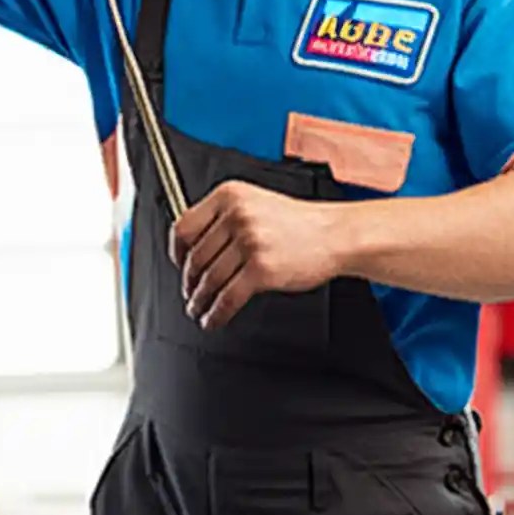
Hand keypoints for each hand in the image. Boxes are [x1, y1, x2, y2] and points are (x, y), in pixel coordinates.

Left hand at [170, 181, 341, 329]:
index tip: (179, 265)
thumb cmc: (299, 223)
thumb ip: (224, 219)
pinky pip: (228, 298)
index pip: (184, 227)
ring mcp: (250, 242)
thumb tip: (191, 251)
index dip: (176, 253)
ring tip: (199, 309)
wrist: (337, 234)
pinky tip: (214, 319)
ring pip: (209, 280)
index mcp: (230, 195)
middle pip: (195, 258)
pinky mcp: (262, 269)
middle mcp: (237, 215)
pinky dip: (216, 314)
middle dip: (189, 283)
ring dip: (199, 301)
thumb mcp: (255, 204)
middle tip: (190, 293)